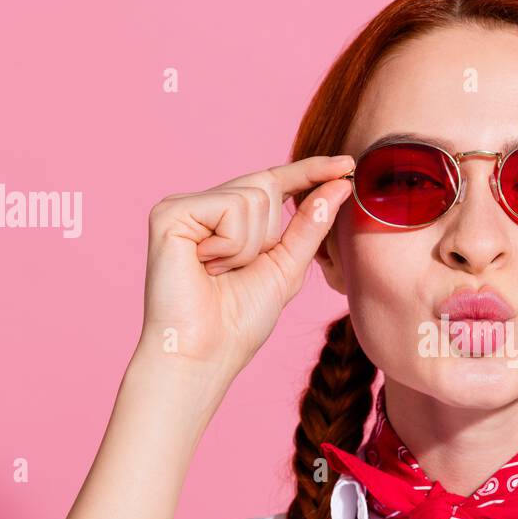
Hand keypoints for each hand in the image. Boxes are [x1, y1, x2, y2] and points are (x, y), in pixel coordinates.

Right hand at [135, 155, 354, 378]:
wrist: (203, 354)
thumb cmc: (239, 322)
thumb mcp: (287, 267)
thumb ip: (310, 225)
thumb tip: (340, 184)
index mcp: (228, 218)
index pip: (274, 181)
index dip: (309, 171)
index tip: (348, 163)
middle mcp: (204, 205)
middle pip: (266, 185)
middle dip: (270, 235)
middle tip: (237, 271)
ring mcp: (184, 205)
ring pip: (253, 196)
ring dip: (249, 247)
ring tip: (218, 273)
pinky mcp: (169, 212)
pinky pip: (230, 208)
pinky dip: (231, 246)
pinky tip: (205, 266)